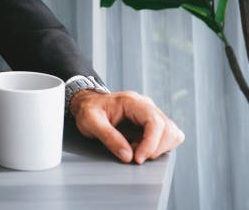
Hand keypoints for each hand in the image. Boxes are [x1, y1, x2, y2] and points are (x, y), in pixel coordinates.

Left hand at [69, 89, 184, 164]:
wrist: (87, 104)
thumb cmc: (88, 109)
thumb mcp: (90, 121)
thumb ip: (108, 137)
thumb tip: (128, 156)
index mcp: (132, 101)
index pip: (155, 121)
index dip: (151, 143)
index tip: (138, 158)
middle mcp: (146, 106)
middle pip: (168, 129)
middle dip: (154, 149)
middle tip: (133, 155)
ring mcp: (151, 114)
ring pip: (172, 134)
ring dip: (158, 148)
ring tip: (135, 150)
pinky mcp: (153, 124)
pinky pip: (167, 138)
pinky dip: (158, 148)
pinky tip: (140, 148)